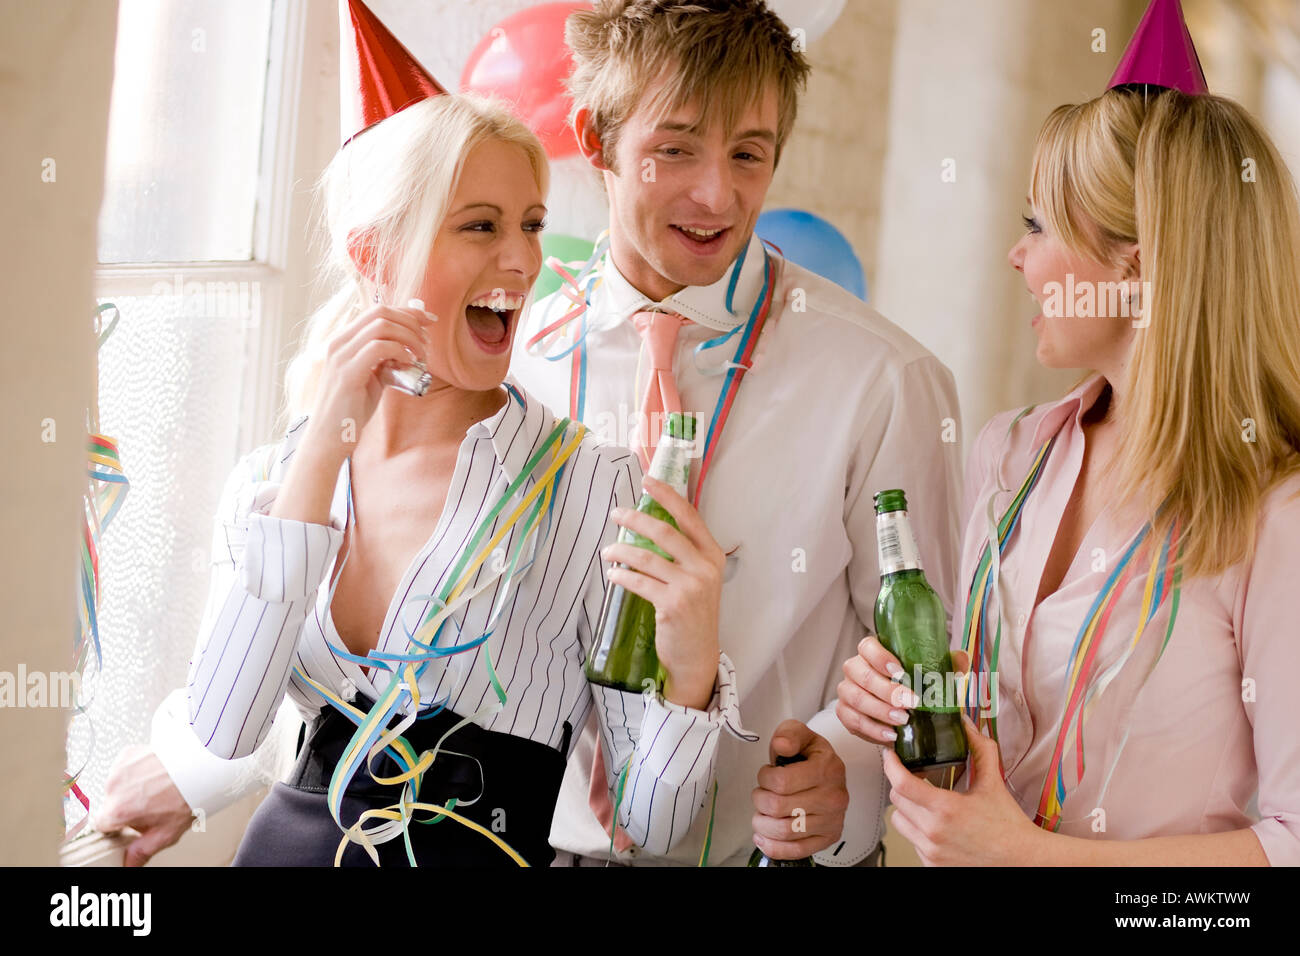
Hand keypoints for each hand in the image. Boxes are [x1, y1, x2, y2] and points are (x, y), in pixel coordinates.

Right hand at [92, 745, 195, 866]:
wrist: (201, 765)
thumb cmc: (187, 796)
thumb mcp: (166, 833)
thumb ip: (141, 852)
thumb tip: (128, 864)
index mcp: (118, 810)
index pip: (101, 825)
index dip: (116, 826)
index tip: (128, 824)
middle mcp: (114, 787)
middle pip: (111, 804)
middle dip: (126, 806)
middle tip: (151, 805)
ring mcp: (119, 768)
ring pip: (117, 785)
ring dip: (130, 788)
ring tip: (156, 788)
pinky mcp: (127, 753)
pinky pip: (124, 768)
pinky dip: (136, 771)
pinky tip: (154, 774)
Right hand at [302, 301, 437, 462]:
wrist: (330, 437)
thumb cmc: (351, 409)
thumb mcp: (370, 376)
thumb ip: (383, 359)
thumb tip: (408, 347)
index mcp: (344, 339)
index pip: (378, 310)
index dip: (408, 311)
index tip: (430, 321)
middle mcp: (339, 342)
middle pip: (381, 312)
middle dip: (411, 323)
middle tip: (426, 343)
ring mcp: (341, 356)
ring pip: (382, 326)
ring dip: (409, 337)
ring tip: (419, 356)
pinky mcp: (347, 374)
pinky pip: (378, 348)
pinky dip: (400, 352)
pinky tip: (407, 365)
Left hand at [600, 474, 722, 709]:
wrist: (696, 656)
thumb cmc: (693, 614)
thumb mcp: (699, 580)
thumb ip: (683, 555)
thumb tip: (648, 527)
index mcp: (713, 556)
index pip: (690, 517)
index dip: (668, 496)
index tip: (648, 481)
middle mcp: (705, 568)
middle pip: (665, 532)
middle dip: (636, 519)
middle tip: (616, 514)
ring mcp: (690, 587)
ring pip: (647, 557)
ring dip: (621, 551)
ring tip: (607, 552)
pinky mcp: (672, 605)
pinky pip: (639, 582)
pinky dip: (621, 575)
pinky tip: (612, 574)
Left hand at [751, 720, 848, 859]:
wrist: (829, 773)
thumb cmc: (810, 755)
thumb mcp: (799, 734)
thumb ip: (788, 734)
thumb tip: (781, 745)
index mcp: (827, 768)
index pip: (781, 781)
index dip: (764, 778)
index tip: (766, 774)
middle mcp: (833, 796)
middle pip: (778, 807)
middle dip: (760, 799)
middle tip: (762, 794)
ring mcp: (832, 820)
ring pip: (784, 831)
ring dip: (762, 823)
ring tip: (762, 813)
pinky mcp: (828, 838)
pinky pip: (796, 850)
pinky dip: (773, 846)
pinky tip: (764, 835)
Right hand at [836, 635, 970, 745]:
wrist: (899, 711)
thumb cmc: (913, 687)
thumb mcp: (932, 674)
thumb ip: (947, 664)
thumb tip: (960, 657)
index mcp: (872, 653)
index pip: (867, 647)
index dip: (879, 657)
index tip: (899, 671)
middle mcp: (855, 669)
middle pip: (860, 674)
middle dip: (885, 690)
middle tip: (909, 702)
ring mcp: (847, 691)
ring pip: (854, 698)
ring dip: (879, 711)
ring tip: (902, 721)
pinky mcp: (845, 713)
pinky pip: (851, 721)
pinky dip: (871, 730)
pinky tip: (890, 735)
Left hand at [884, 713, 1044, 865]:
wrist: (1022, 860)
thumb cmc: (1009, 826)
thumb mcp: (994, 783)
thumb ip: (979, 749)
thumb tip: (967, 726)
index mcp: (946, 809)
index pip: (901, 783)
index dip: (890, 765)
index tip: (891, 755)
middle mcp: (934, 832)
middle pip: (896, 800)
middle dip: (902, 785)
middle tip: (914, 778)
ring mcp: (931, 851)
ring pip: (900, 821)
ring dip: (907, 809)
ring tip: (925, 804)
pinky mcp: (932, 865)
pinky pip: (911, 841)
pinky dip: (918, 830)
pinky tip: (936, 825)